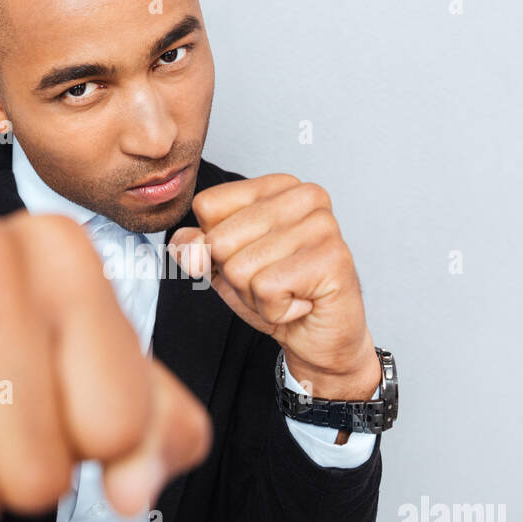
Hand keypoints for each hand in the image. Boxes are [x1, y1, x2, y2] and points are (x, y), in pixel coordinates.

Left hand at [168, 174, 380, 401]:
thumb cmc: (275, 292)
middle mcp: (304, 196)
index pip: (208, 205)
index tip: (251, 258)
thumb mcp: (221, 264)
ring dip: (256, 296)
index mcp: (277, 185)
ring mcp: (322, 225)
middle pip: (221, 240)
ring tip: (287, 293)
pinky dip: (274, 310)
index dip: (215, 246)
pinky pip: (266, 289)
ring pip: (240, 268)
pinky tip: (300, 304)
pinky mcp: (332, 259)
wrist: (315, 336)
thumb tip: (190, 249)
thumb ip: (194, 247)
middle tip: (272, 282)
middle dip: (236, 276)